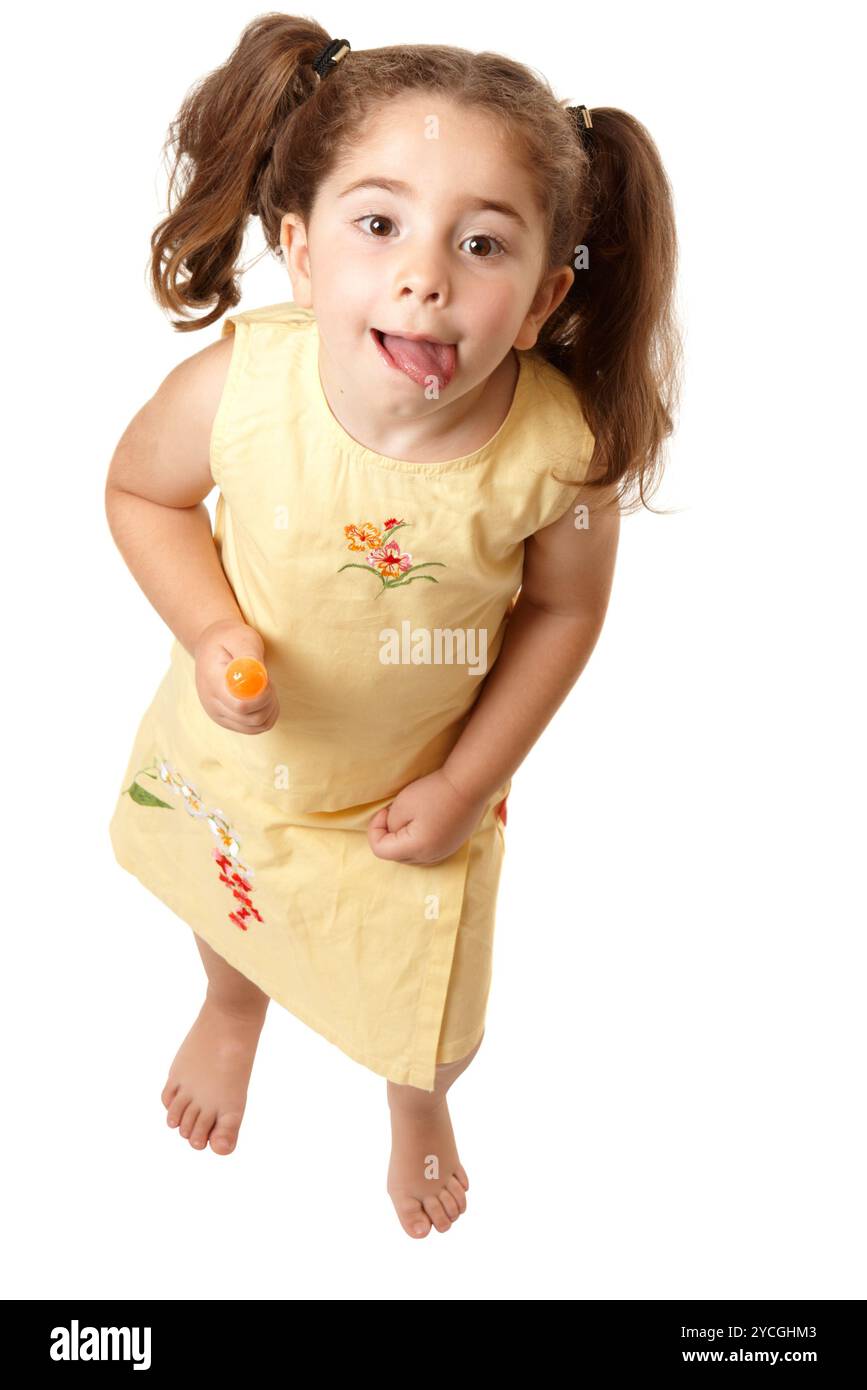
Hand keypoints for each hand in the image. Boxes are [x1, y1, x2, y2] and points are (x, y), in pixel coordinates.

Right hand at [193, 619, 280, 733]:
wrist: (211, 646)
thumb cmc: (230, 639)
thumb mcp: (241, 638)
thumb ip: (250, 657)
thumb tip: (258, 676)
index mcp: (212, 681)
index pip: (241, 705)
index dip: (262, 696)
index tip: (267, 679)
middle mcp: (211, 703)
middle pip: (251, 718)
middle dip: (268, 700)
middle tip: (268, 679)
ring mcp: (218, 714)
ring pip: (256, 725)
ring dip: (269, 707)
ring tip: (265, 686)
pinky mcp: (227, 721)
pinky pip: (255, 728)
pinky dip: (267, 715)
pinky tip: (265, 697)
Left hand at [367, 768, 488, 864]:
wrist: (469, 785)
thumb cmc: (434, 792)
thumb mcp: (401, 805)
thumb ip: (390, 825)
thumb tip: (392, 831)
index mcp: (416, 848)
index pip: (380, 850)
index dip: (375, 830)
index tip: (384, 811)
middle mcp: (430, 857)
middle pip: (396, 856)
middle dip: (389, 836)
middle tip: (393, 813)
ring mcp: (444, 853)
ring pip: (412, 856)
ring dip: (403, 841)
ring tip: (409, 817)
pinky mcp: (452, 846)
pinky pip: (427, 851)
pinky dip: (418, 841)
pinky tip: (423, 823)